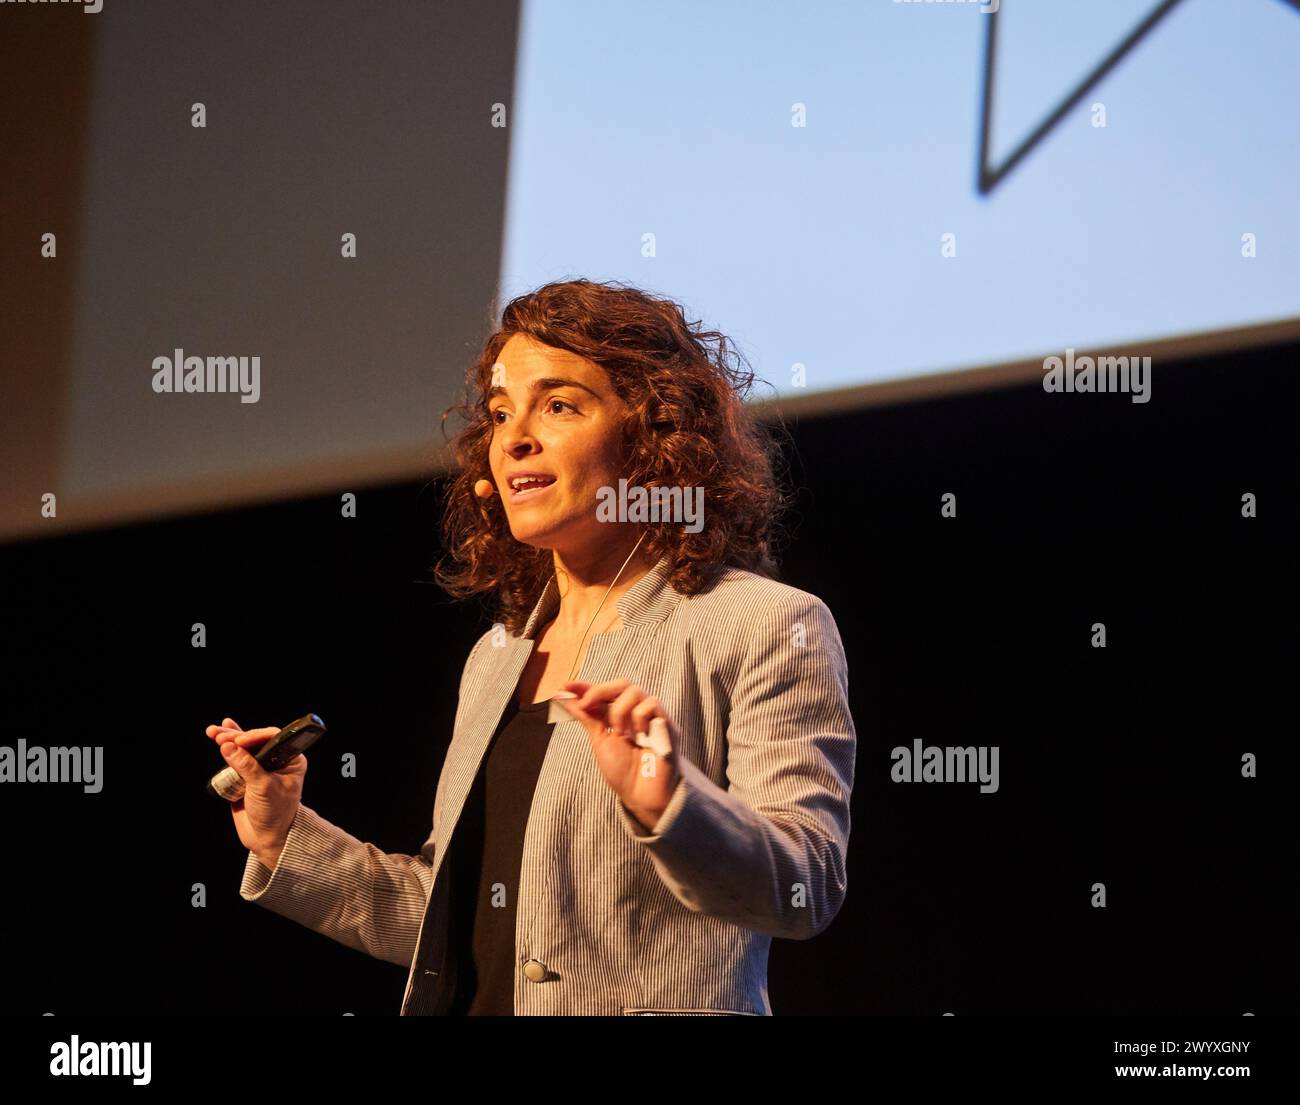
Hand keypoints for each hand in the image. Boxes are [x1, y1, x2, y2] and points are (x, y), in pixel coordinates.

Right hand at [204, 716, 305, 866]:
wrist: (266, 837)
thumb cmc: (274, 814)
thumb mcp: (263, 789)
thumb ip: (247, 767)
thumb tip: (228, 747)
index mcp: (291, 761)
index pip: (273, 740)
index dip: (255, 736)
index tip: (239, 741)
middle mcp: (277, 760)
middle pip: (255, 741)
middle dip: (236, 737)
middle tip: (220, 736)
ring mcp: (260, 767)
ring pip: (243, 747)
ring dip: (228, 739)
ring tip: (213, 732)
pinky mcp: (246, 775)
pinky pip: (236, 758)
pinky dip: (228, 747)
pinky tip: (219, 734)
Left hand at [556, 680, 679, 831]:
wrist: (640, 795)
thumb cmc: (623, 771)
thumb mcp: (599, 740)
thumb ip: (586, 716)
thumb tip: (564, 695)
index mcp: (621, 716)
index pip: (605, 692)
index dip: (585, 686)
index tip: (565, 685)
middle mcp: (637, 713)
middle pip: (622, 683)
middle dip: (600, 691)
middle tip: (586, 705)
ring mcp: (653, 717)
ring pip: (634, 691)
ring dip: (619, 711)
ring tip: (620, 733)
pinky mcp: (667, 724)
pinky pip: (651, 704)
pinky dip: (639, 717)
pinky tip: (640, 737)